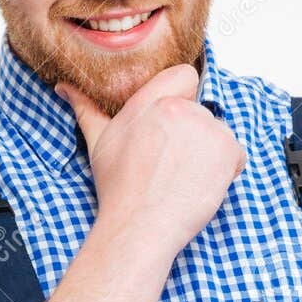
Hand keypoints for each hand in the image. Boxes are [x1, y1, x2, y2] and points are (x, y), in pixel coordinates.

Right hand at [55, 63, 245, 257]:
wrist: (140, 226)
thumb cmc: (120, 189)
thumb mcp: (98, 143)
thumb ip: (86, 109)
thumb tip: (65, 88)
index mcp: (151, 101)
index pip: (184, 75)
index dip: (182, 98)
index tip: (172, 126)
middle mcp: (180, 108)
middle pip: (201, 112)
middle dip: (191, 135)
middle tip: (170, 164)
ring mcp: (207, 128)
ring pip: (218, 134)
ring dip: (208, 154)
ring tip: (183, 177)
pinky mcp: (227, 149)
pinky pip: (236, 155)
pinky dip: (225, 170)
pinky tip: (200, 185)